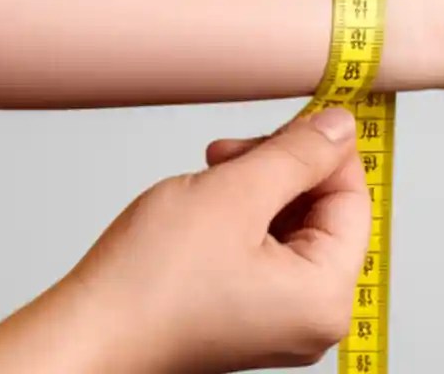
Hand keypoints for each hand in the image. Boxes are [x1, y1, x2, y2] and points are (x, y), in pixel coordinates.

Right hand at [0, 107, 370, 373]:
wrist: (89, 330)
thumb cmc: (149, 284)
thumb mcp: (235, 193)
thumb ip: (297, 155)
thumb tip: (338, 129)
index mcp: (323, 296)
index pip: (354, 200)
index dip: (329, 150)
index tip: (307, 113)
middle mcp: (311, 318)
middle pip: (323, 213)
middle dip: (282, 169)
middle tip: (235, 151)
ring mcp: (278, 320)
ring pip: (291, 226)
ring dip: (256, 188)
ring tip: (210, 177)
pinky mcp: (248, 316)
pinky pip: (266, 251)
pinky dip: (242, 217)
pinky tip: (206, 204)